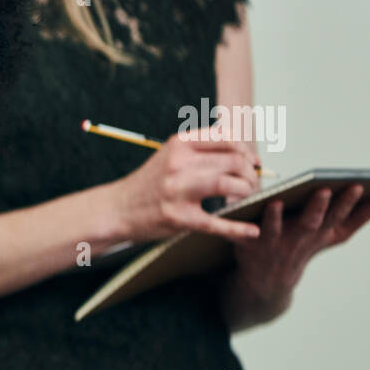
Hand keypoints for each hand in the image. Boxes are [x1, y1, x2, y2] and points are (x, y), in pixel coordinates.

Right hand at [112, 127, 262, 241]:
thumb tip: (242, 152)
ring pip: (227, 183)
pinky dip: (237, 228)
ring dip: (245, 190)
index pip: (226, 138)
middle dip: (249, 173)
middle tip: (251, 183)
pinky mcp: (179, 218)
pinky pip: (216, 222)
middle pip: (231, 161)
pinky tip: (252, 230)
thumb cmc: (149, 183)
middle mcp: (178, 165)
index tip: (252, 161)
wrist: (117, 209)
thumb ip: (200, 150)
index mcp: (178, 145)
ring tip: (246, 196)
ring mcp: (178, 192)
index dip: (245, 150)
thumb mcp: (169, 155)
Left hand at [227, 185, 369, 315]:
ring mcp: (275, 244)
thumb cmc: (303, 247)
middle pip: (312, 223)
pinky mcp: (250, 245)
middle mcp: (300, 239)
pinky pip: (249, 234)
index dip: (350, 204)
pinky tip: (263, 205)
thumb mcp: (332, 235)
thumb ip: (359, 217)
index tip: (359, 185)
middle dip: (320, 207)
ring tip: (280, 199)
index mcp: (322, 233)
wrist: (267, 282)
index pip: (340, 217)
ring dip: (279, 216)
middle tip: (325, 189)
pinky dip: (252, 224)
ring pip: (280, 229)